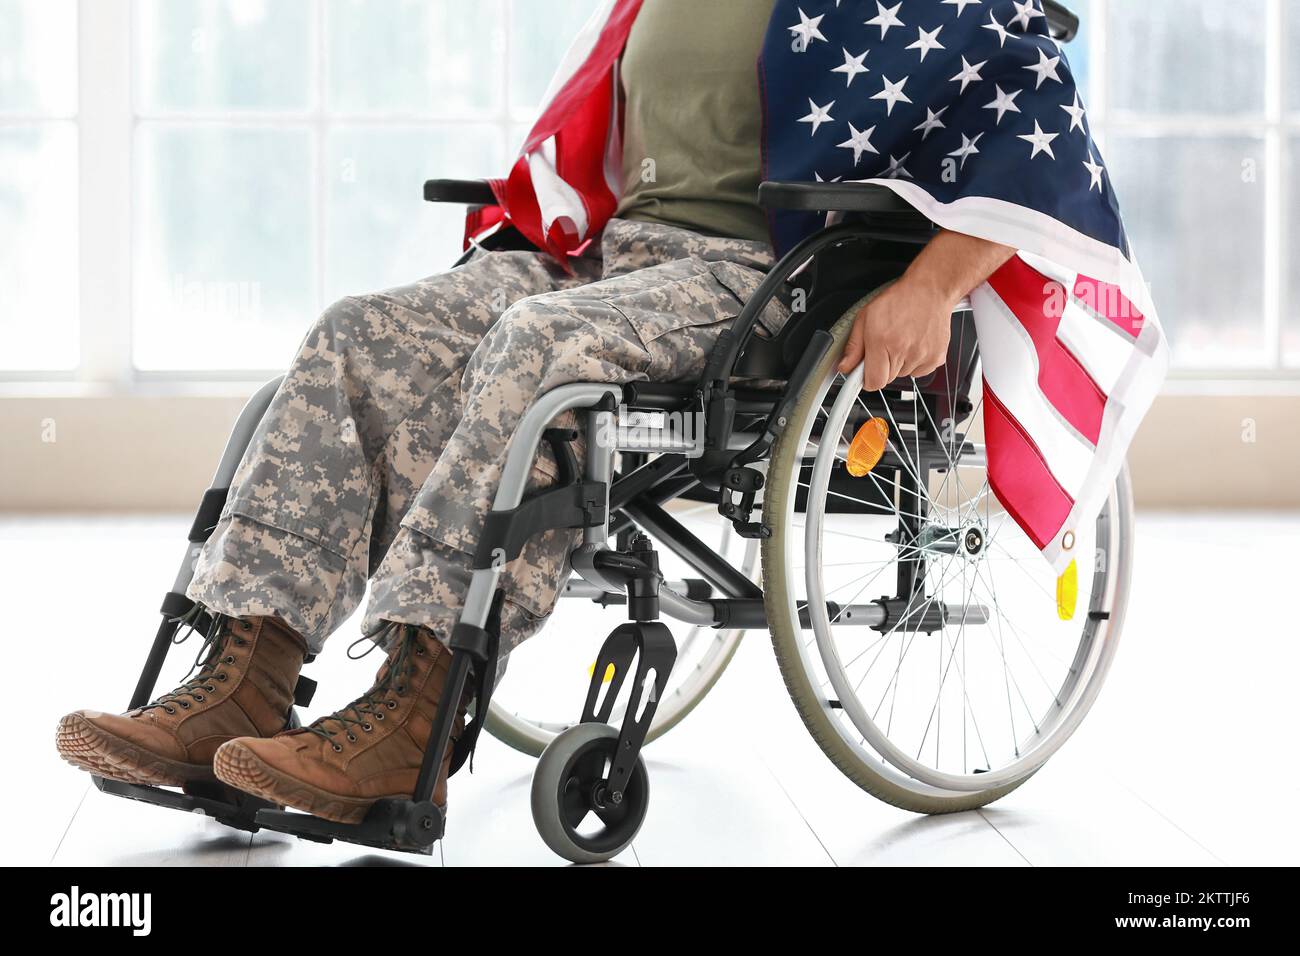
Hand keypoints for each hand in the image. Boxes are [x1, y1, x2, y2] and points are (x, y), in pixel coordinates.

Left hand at [838, 275, 954, 391]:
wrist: (930, 290)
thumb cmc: (899, 300)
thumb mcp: (865, 317)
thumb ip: (854, 346)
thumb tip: (845, 366)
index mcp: (883, 341)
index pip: (873, 382)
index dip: (867, 379)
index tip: (865, 372)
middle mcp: (904, 351)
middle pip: (887, 378)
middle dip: (882, 366)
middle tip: (885, 345)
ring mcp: (922, 356)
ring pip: (902, 374)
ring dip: (899, 363)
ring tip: (902, 339)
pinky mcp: (936, 358)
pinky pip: (919, 372)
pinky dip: (914, 362)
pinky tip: (914, 343)